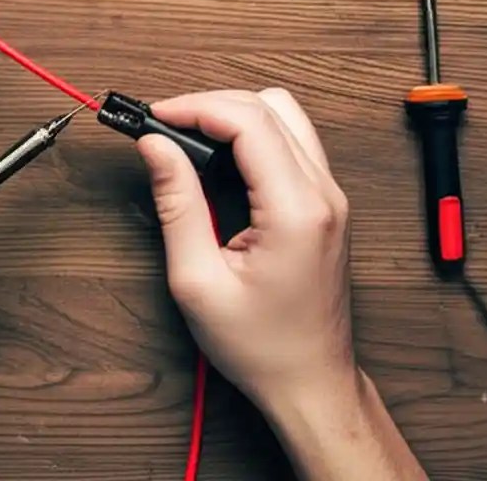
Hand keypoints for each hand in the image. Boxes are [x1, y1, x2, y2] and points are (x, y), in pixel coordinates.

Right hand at [135, 88, 423, 479]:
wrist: (310, 381)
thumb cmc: (261, 346)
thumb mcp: (198, 281)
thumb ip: (177, 205)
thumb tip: (156, 148)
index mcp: (297, 210)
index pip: (249, 121)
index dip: (195, 107)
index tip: (155, 117)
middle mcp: (324, 193)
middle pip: (269, 106)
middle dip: (209, 105)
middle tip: (163, 126)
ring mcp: (331, 196)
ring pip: (285, 115)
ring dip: (234, 114)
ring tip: (188, 137)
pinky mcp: (327, 203)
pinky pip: (293, 142)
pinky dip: (253, 135)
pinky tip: (219, 158)